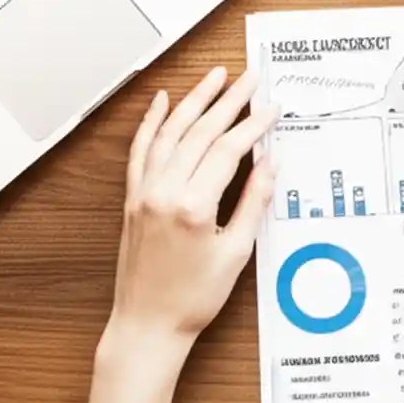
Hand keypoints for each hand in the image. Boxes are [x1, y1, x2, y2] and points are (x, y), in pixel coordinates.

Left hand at [81, 67, 277, 402]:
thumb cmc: (192, 298)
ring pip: (170, 132)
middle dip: (228, 101)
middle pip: (200, 132)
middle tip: (249, 79)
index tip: (271, 109)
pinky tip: (163, 101)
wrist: (147, 325)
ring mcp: (143, 192)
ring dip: (194, 101)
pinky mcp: (131, 198)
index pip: (227, 150)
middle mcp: (163, 192)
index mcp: (193, 206)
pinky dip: (152, 122)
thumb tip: (268, 164)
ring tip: (214, 77)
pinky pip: (141, 150)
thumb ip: (254, 202)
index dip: (253, 126)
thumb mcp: (237, 253)